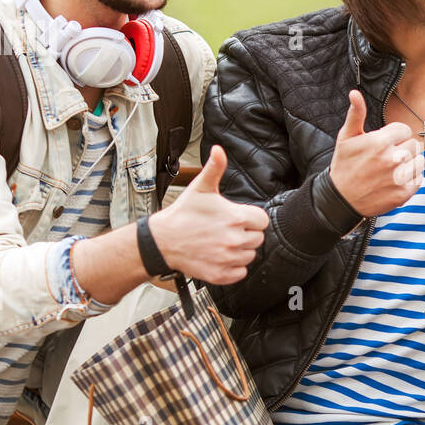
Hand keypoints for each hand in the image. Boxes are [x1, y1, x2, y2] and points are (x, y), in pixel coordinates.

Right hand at [148, 145, 268, 284]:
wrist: (162, 240)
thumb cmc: (183, 213)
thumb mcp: (201, 188)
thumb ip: (215, 168)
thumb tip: (219, 150)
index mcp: (235, 218)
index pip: (262, 221)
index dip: (252, 219)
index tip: (239, 218)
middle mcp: (234, 240)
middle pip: (258, 239)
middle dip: (246, 233)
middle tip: (227, 229)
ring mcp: (227, 259)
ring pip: (250, 256)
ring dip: (240, 250)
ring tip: (222, 242)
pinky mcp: (220, 274)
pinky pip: (240, 273)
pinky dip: (234, 267)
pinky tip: (221, 256)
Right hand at [329, 89, 423, 216]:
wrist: (341, 199)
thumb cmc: (344, 165)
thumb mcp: (346, 138)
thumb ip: (356, 114)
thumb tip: (355, 93)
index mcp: (379, 142)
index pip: (404, 130)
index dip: (395, 136)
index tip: (385, 143)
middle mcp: (392, 159)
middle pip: (414, 144)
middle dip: (403, 148)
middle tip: (388, 157)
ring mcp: (398, 177)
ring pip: (420, 160)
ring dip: (410, 162)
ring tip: (393, 168)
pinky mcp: (403, 193)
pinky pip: (419, 178)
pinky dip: (411, 178)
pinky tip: (396, 179)